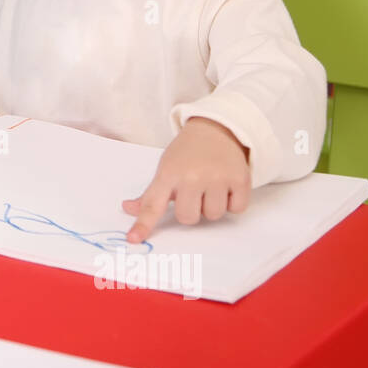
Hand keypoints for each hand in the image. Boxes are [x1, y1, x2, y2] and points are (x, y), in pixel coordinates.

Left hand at [122, 117, 250, 242]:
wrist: (217, 128)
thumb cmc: (187, 153)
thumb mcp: (165, 168)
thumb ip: (150, 194)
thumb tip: (127, 208)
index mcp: (168, 174)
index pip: (152, 205)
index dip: (143, 224)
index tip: (134, 239)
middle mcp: (192, 176)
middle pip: (188, 218)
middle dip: (191, 210)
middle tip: (194, 192)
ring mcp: (217, 177)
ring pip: (213, 216)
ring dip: (212, 206)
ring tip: (211, 187)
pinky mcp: (240, 179)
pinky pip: (236, 209)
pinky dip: (233, 202)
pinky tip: (227, 186)